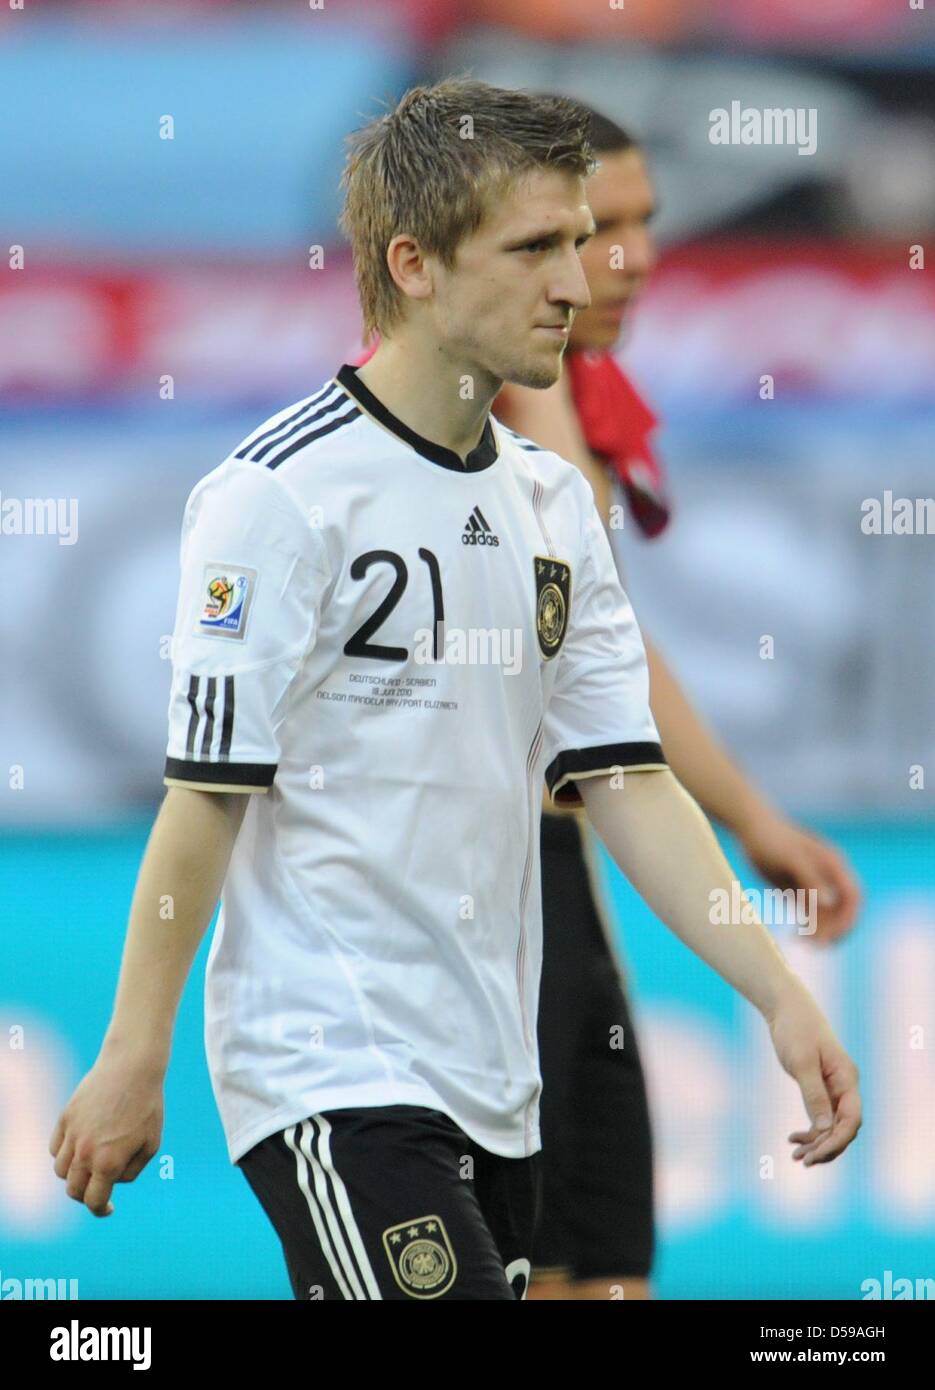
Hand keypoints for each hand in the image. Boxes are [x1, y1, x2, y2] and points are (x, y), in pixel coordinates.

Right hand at [49, 1049, 163, 1216]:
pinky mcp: (65, 1118)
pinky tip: (79, 1149)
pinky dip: (64, 1154)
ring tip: (90, 1165)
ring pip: (61, 1171)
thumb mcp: (151, 1144)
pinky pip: (55, 1148)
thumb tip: (111, 1183)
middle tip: (98, 1189)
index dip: (100, 1210)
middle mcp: (86, 1152)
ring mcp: (72, 1134)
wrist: (132, 1067)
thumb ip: (130, 1171)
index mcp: (109, 1162)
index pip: (93, 1201)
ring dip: (74, 1175)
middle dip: (86, 1195)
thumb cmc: (147, 1106)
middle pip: (73, 1190)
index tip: (107, 1209)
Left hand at [740, 814, 861, 944]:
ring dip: (820, 932)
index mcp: (832, 865)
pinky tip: (794, 936)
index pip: (852, 897)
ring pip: (828, 916)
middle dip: (835, 929)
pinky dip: (807, 928)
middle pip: (844, 910)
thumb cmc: (770, 839)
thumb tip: (828, 904)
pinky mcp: (799, 889)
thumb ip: (809, 879)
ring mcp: (814, 883)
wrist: (750, 826)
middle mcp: (828, 875)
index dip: (847, 918)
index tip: (830, 936)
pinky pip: (811, 914)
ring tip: (800, 942)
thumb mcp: (790, 859)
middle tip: (815, 946)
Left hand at [766, 979, 861, 1165]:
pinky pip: (822, 1116)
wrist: (787, 1008)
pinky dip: (811, 1130)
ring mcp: (834, 1087)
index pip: (851, 1120)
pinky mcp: (820, 1087)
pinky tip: (794, 1138)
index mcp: (847, 1079)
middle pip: (844, 1128)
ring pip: (832, 1125)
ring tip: (795, 1156)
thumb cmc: (795, 1030)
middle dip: (825, 1147)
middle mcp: (845, 1086)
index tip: (815, 1155)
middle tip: (800, 1161)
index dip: (836, 1142)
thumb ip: (813, 1095)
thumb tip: (823, 1129)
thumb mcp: (801, 1063)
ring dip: (817, 1143)